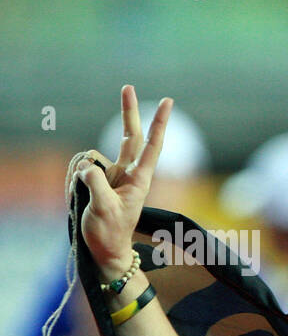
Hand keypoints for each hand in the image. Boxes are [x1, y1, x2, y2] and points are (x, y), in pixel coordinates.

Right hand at [69, 85, 171, 277]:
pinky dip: (73, 178)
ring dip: (80, 173)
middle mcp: (127, 173)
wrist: (103, 249)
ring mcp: (111, 174)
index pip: (151, 146)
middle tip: (127, 86)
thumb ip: (96, 184)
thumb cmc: (109, 232)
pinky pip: (79, 167)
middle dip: (127, 112)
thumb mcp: (104, 209)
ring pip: (90, 156)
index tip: (166, 102)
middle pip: (128, 136)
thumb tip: (88, 164)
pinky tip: (78, 196)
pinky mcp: (95, 179)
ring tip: (85, 199)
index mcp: (139, 180)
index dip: (158, 124)